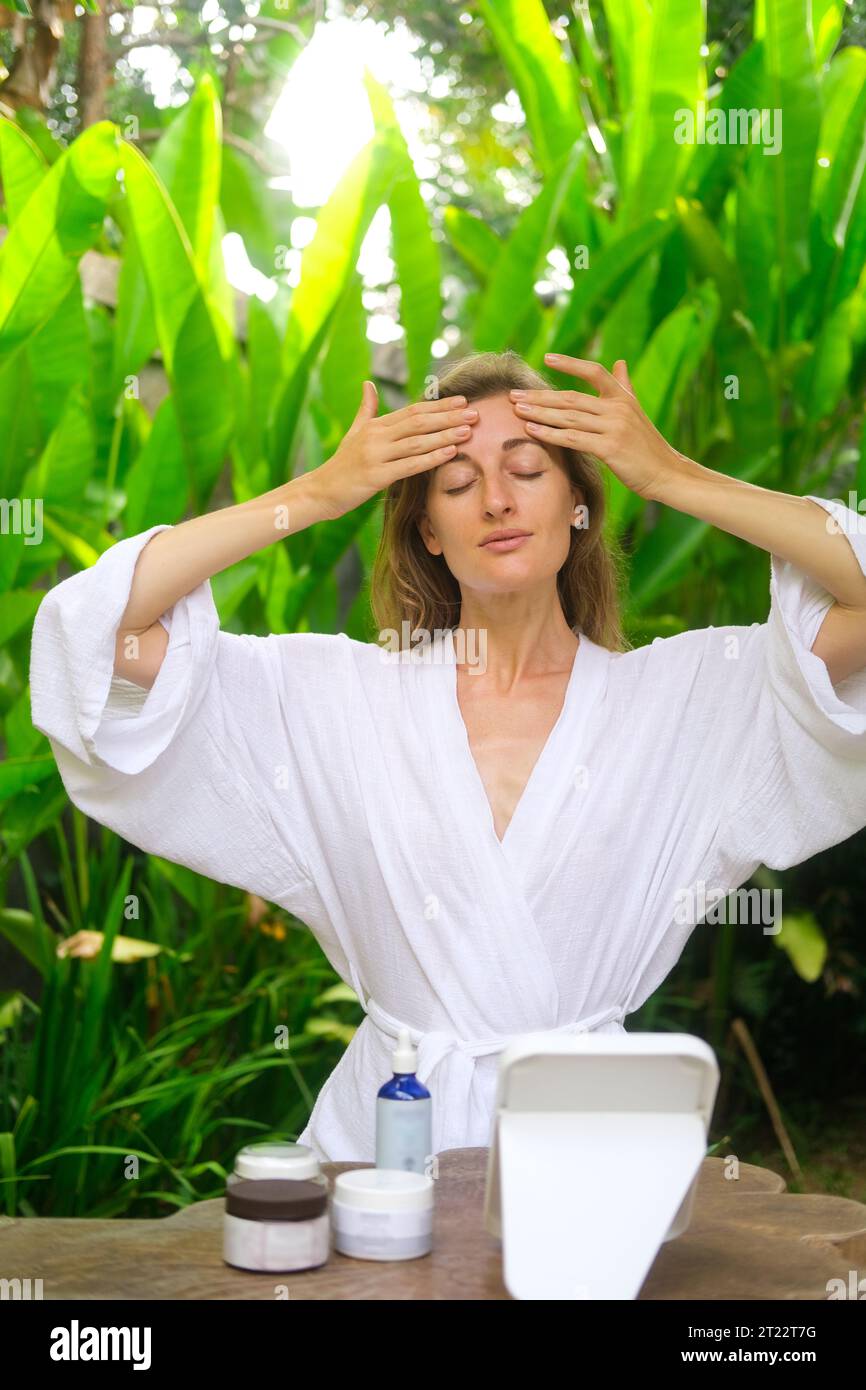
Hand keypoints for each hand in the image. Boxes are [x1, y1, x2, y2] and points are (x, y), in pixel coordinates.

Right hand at [309, 382, 479, 519]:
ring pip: (417, 442)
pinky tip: (450, 453)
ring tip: (468, 431)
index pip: (413, 411)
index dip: (439, 405)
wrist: (320, 491)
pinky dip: (431, 458)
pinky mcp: (376, 476)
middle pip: (419, 422)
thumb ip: (366, 409)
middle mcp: (376, 436)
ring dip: (445, 435)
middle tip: (475, 413)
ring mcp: (376, 455)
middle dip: (449, 417)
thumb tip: (368, 384)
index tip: (462, 401)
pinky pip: (409, 465)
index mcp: (376, 425)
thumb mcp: (354, 432)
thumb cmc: (341, 464)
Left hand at [510, 355, 685, 501]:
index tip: (547, 357)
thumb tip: (620, 362)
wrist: (667, 473)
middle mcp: (618, 408)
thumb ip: (625, 386)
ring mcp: (615, 428)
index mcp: (623, 397)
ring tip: (517, 410)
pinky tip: (533, 430)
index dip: (570, 363)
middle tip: (515, 394)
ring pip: (569, 417)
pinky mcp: (610, 448)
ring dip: (540, 413)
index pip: (594, 372)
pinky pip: (574, 439)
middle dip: (540, 396)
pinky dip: (551, 434)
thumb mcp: (637, 412)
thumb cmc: (648, 446)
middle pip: (572, 397)